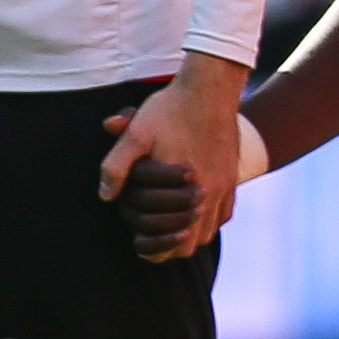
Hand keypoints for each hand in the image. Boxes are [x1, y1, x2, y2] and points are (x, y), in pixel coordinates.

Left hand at [99, 53, 250, 260]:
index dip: (152, 250)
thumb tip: (106, 197)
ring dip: (188, 233)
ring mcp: (225, 187)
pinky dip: (207, 219)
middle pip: (192, 245)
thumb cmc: (170, 110)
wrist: (211, 88)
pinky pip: (223, 214)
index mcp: (185, 189)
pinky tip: (192, 209)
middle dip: (169, 246)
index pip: (172, 243)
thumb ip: (117, 167)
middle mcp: (210, 193)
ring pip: (209, 232)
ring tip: (167, 224)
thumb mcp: (136, 134)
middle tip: (149, 236)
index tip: (138, 241)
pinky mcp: (232, 177)